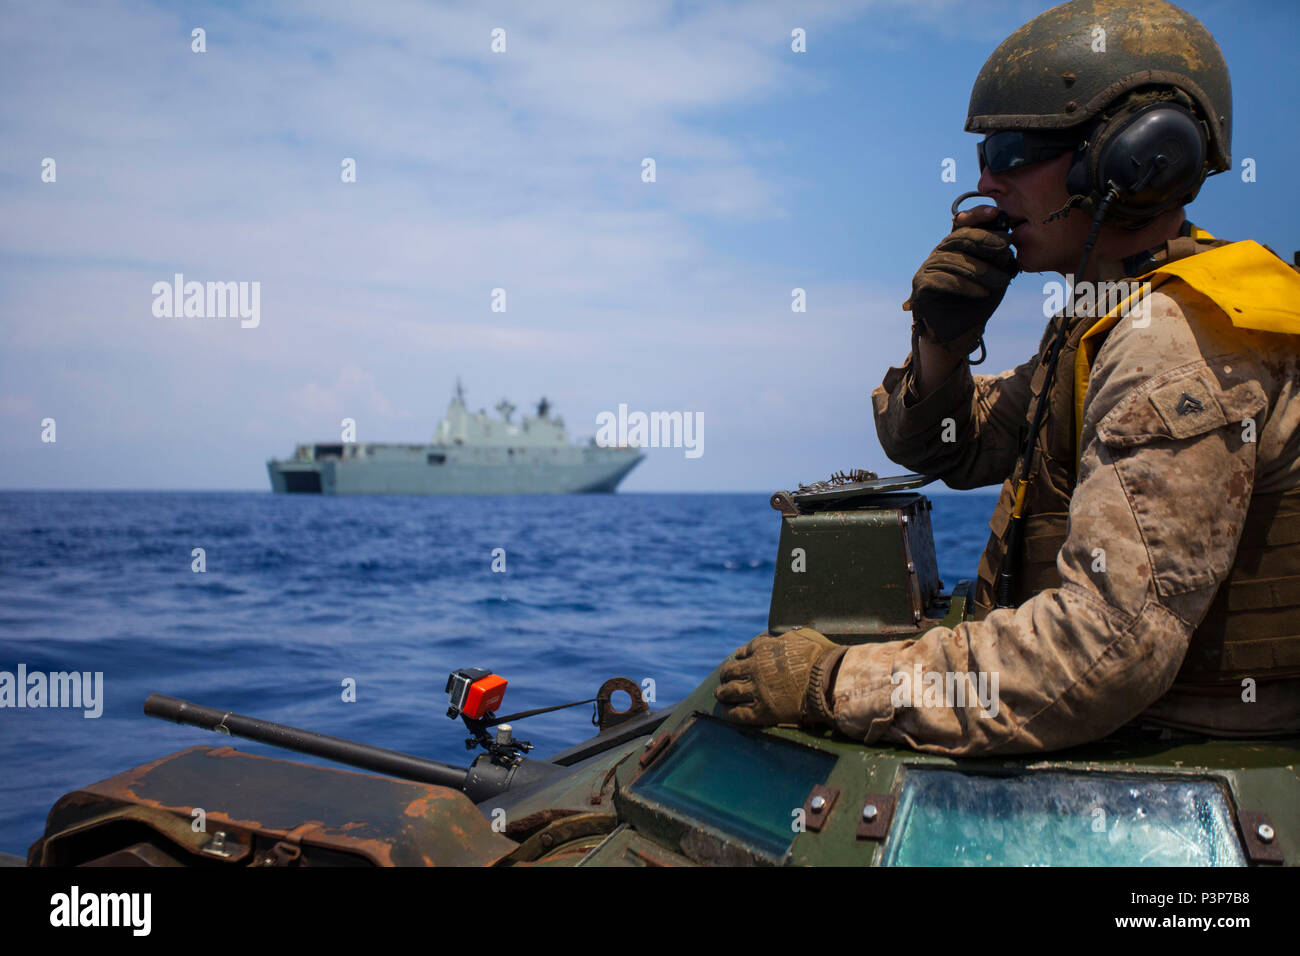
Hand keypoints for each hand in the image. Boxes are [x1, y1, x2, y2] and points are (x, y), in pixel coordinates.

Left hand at [715, 628, 846, 726]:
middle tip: (724, 680)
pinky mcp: (762, 711)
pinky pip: (737, 713)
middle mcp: (755, 668)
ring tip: (720, 695)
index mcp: (764, 649)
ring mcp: (757, 690)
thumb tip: (785, 636)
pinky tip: (725, 713)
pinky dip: (728, 713)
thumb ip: (788, 636)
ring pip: (729, 692)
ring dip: (722, 693)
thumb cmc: (821, 656)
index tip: (738, 661)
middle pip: (731, 671)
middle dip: (726, 675)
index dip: (739, 658)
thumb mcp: (802, 636)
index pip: (743, 652)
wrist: (828, 679)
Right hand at [904, 206, 1018, 345]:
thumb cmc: (978, 302)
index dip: (977, 215)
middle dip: (985, 240)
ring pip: (955, 261)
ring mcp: (927, 268)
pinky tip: (982, 293)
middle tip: (1006, 247)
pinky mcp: (921, 286)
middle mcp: (939, 253)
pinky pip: (945, 280)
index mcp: (955, 246)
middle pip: (959, 238)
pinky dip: (966, 286)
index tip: (996, 212)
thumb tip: (1008, 238)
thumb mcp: (996, 275)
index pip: (962, 223)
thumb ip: (999, 257)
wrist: (960, 332)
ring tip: (1002, 281)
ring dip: (982, 271)